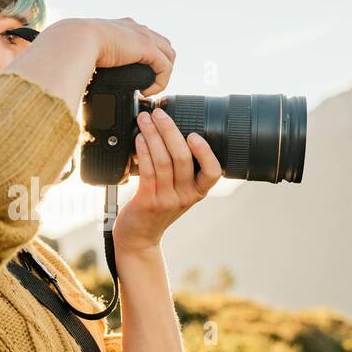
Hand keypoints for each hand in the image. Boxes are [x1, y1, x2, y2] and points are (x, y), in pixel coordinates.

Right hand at [59, 17, 175, 96]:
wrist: (77, 39)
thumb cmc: (76, 47)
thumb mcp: (91, 51)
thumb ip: (97, 58)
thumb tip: (87, 75)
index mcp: (125, 27)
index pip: (148, 39)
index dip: (150, 58)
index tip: (139, 76)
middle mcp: (137, 28)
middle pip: (164, 46)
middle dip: (161, 65)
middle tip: (148, 83)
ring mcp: (144, 36)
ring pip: (169, 56)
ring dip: (163, 74)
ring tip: (149, 89)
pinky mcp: (147, 47)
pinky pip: (165, 67)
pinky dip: (160, 82)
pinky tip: (146, 92)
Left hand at [112, 106, 222, 255]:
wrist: (139, 237)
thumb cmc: (158, 208)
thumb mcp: (178, 191)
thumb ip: (181, 169)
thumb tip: (172, 129)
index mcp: (198, 191)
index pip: (213, 171)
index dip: (205, 152)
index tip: (194, 134)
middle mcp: (186, 196)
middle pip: (182, 158)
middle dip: (169, 130)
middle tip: (159, 114)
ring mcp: (167, 200)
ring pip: (163, 161)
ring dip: (152, 135)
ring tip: (144, 120)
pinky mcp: (148, 202)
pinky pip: (147, 171)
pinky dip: (143, 151)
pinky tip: (138, 139)